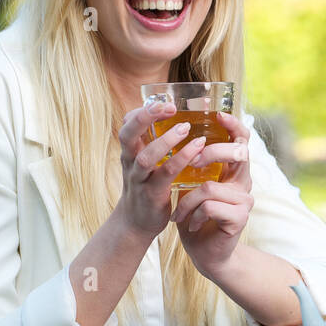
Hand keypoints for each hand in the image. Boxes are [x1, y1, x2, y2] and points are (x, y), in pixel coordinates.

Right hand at [114, 100, 211, 240]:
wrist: (136, 223)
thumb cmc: (146, 185)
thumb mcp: (144, 161)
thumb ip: (153, 141)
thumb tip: (178, 116)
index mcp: (130, 151)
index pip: (127, 123)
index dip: (142, 110)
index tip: (162, 101)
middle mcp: (130, 162)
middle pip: (127, 135)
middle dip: (145, 117)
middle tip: (168, 106)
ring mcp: (139, 179)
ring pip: (146, 156)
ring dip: (166, 140)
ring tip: (186, 128)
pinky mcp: (152, 194)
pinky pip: (165, 174)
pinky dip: (181, 159)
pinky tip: (197, 148)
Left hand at [171, 111, 253, 278]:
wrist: (204, 253)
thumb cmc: (194, 217)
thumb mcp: (191, 186)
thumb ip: (191, 165)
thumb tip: (171, 135)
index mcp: (233, 171)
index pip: (241, 140)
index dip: (234, 126)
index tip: (219, 114)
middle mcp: (244, 182)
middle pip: (237, 153)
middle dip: (211, 153)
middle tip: (193, 163)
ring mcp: (245, 200)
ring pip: (210, 186)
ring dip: (187, 202)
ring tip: (179, 214)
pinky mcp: (240, 218)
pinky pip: (209, 206)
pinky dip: (193, 215)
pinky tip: (192, 225)